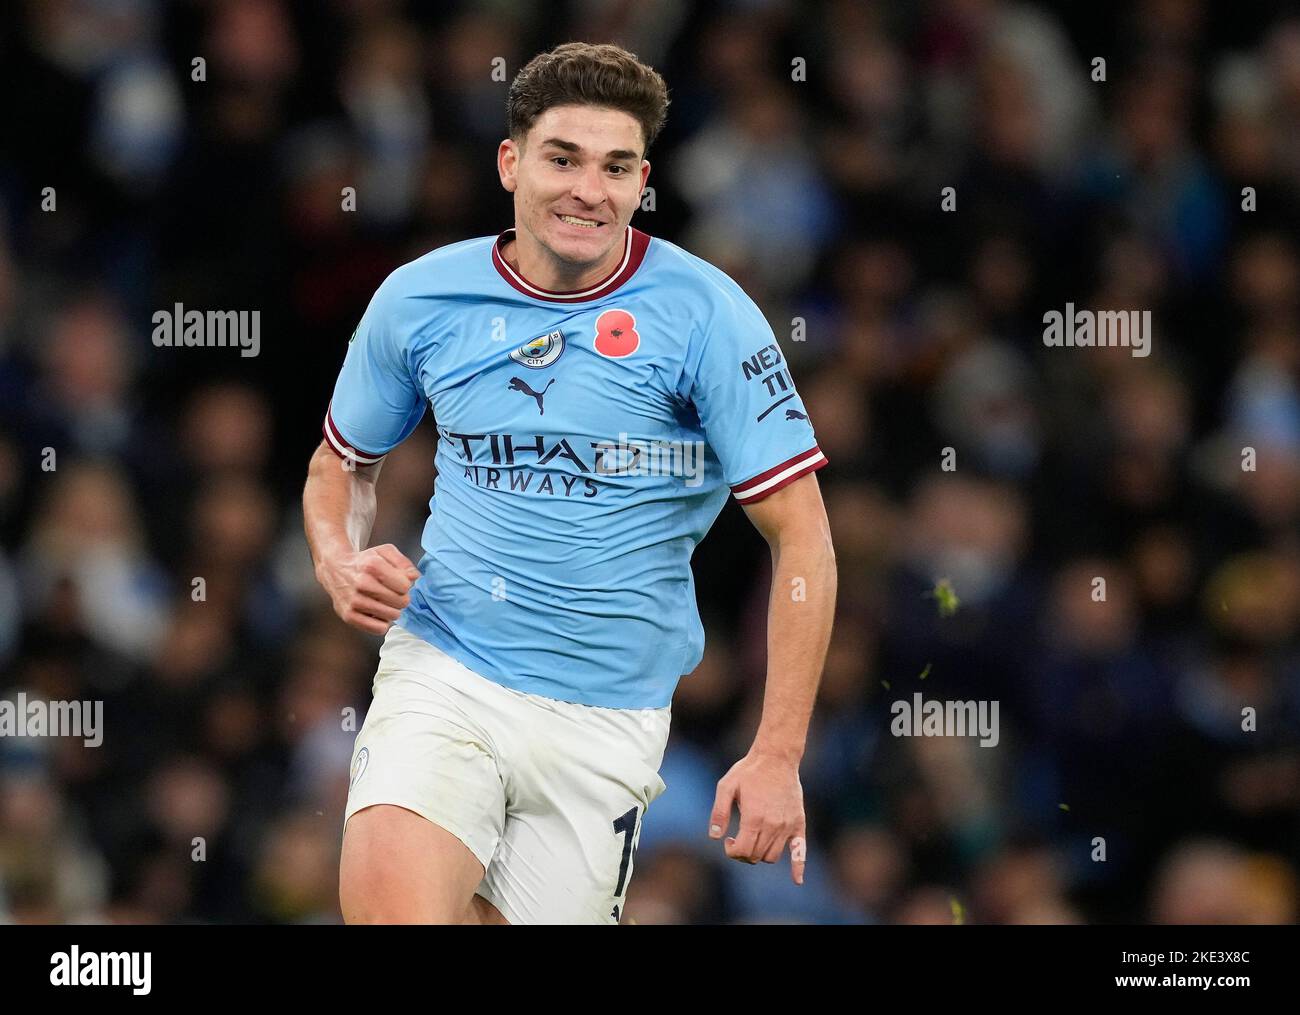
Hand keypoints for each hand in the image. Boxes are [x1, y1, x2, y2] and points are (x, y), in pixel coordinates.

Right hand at [316, 544, 419, 634]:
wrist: (335, 569)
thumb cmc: (365, 561)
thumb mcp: (385, 552)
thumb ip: (404, 562)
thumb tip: (414, 577)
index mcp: (371, 565)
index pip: (405, 586)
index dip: (405, 584)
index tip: (397, 582)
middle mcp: (361, 583)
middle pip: (401, 602)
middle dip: (401, 598)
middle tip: (392, 593)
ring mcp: (354, 601)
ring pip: (392, 616)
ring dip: (392, 610)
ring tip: (384, 601)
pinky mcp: (348, 616)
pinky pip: (379, 628)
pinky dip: (382, 622)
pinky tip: (377, 612)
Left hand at [708, 750, 806, 884]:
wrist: (777, 757)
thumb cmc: (749, 770)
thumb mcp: (726, 786)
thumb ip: (719, 812)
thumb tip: (715, 836)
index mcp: (753, 818)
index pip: (742, 851)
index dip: (731, 851)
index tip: (728, 840)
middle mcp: (772, 826)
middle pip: (755, 856)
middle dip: (742, 853)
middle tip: (737, 839)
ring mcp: (787, 826)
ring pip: (772, 856)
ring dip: (760, 854)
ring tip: (753, 840)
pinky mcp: (798, 824)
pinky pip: (800, 851)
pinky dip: (798, 867)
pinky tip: (797, 880)